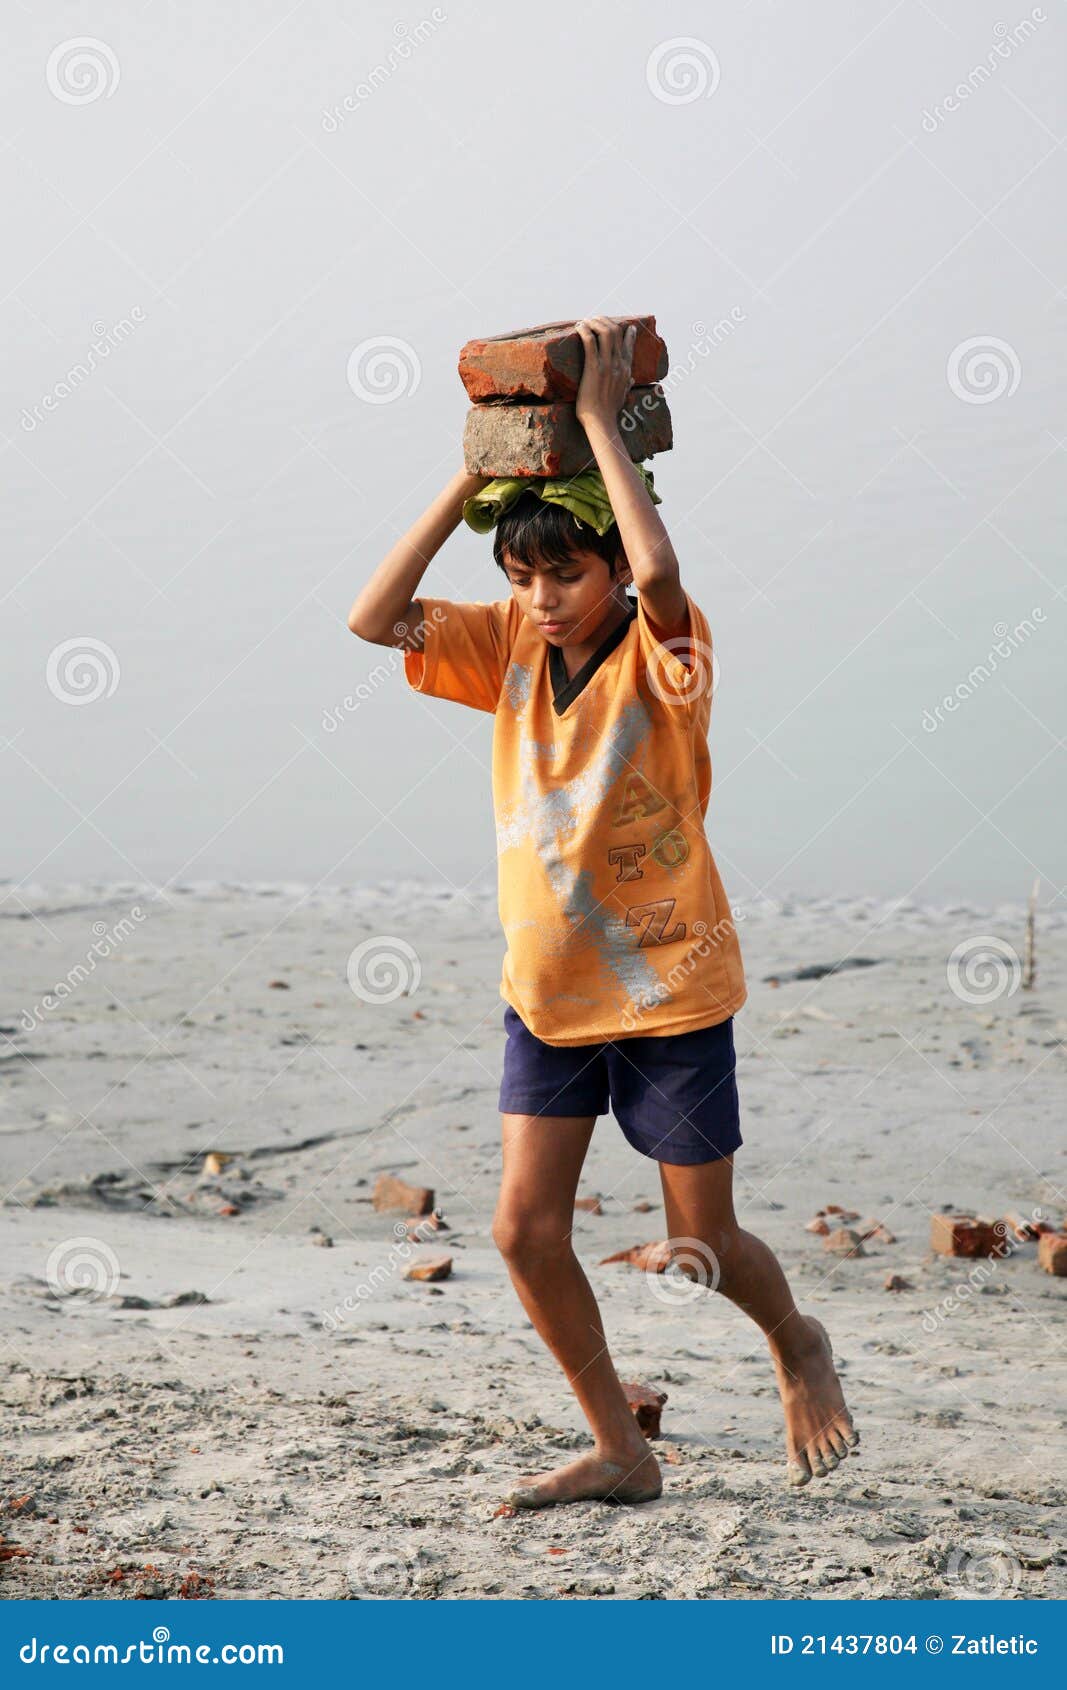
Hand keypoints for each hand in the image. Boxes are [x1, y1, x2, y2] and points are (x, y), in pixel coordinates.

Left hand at [574, 316, 636, 431]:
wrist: (601, 422)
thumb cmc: (609, 412)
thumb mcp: (623, 396)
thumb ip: (627, 384)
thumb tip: (632, 379)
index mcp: (626, 370)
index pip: (629, 344)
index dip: (626, 331)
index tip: (622, 325)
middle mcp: (619, 364)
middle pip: (616, 332)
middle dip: (604, 321)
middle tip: (595, 319)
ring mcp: (607, 365)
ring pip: (605, 332)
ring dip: (594, 322)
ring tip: (586, 321)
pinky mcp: (593, 368)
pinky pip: (590, 341)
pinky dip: (584, 330)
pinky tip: (579, 328)